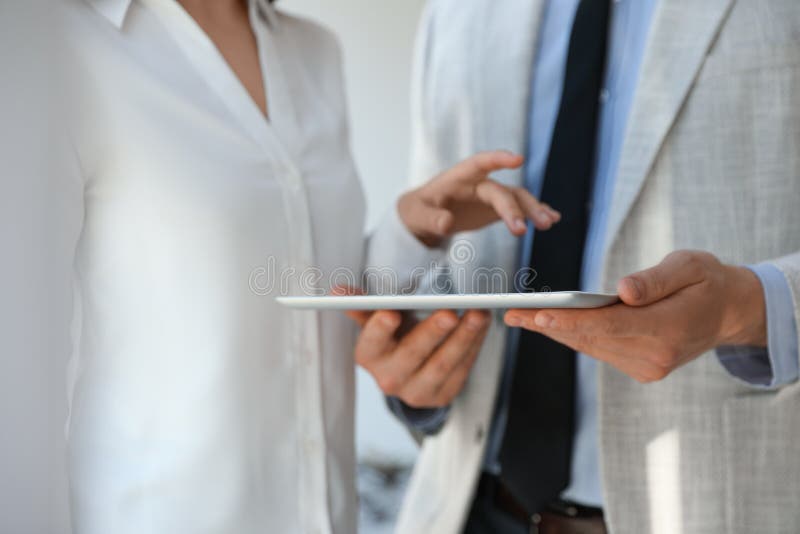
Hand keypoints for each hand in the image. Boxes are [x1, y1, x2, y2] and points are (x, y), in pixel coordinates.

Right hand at [337, 287, 490, 406]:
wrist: (412, 372)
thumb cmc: (395, 337)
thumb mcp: (378, 321)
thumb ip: (363, 305)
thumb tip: (338, 290)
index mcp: (369, 357)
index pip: (371, 343)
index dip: (379, 329)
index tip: (390, 313)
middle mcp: (389, 379)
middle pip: (412, 353)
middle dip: (433, 332)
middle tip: (450, 311)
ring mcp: (417, 391)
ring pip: (443, 363)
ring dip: (464, 337)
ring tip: (479, 313)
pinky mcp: (443, 395)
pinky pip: (462, 369)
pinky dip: (474, 345)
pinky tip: (482, 325)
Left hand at [398, 150, 560, 245]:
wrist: (424, 217)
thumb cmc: (418, 211)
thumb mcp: (417, 215)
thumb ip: (431, 218)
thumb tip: (446, 223)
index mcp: (458, 178)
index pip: (480, 163)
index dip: (498, 159)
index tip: (518, 159)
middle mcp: (479, 183)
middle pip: (502, 191)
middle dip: (513, 208)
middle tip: (522, 229)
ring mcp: (490, 196)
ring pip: (517, 198)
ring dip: (533, 209)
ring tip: (548, 223)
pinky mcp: (496, 209)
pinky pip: (520, 208)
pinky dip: (535, 212)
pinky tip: (552, 219)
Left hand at [503, 251, 766, 382]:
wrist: (729, 312)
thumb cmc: (707, 281)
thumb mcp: (690, 267)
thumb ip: (656, 280)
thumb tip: (623, 290)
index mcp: (667, 330)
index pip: (608, 326)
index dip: (570, 321)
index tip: (537, 316)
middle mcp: (655, 357)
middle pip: (592, 339)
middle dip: (548, 326)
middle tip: (510, 314)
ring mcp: (647, 367)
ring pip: (591, 347)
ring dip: (555, 333)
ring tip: (519, 317)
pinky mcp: (641, 368)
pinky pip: (600, 349)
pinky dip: (574, 336)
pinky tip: (548, 324)